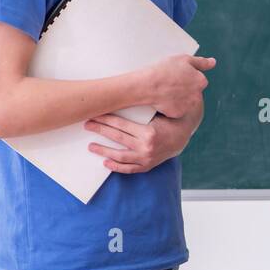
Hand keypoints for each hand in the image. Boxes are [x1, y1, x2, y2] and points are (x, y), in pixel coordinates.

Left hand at [84, 106, 199, 174]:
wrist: (182, 136)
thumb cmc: (166, 121)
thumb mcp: (155, 114)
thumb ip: (138, 112)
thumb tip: (117, 101)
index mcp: (148, 132)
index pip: (121, 124)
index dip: (105, 119)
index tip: (94, 115)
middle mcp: (146, 147)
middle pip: (117, 138)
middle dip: (100, 130)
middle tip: (87, 125)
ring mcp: (146, 158)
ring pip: (120, 156)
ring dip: (103, 151)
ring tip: (91, 147)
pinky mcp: (147, 165)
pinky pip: (129, 169)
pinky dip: (116, 166)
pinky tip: (106, 162)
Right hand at [144, 53, 215, 117]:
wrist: (148, 85)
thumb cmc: (165, 70)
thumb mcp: (184, 60)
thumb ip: (202, 62)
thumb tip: (213, 62)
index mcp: (201, 81)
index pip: (198, 80)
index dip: (187, 77)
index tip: (177, 76)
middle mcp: (198, 95)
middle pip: (192, 92)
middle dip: (185, 89)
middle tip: (171, 83)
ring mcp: (189, 105)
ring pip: (185, 101)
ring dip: (179, 98)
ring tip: (166, 91)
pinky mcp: (179, 113)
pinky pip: (176, 110)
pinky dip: (171, 106)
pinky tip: (163, 100)